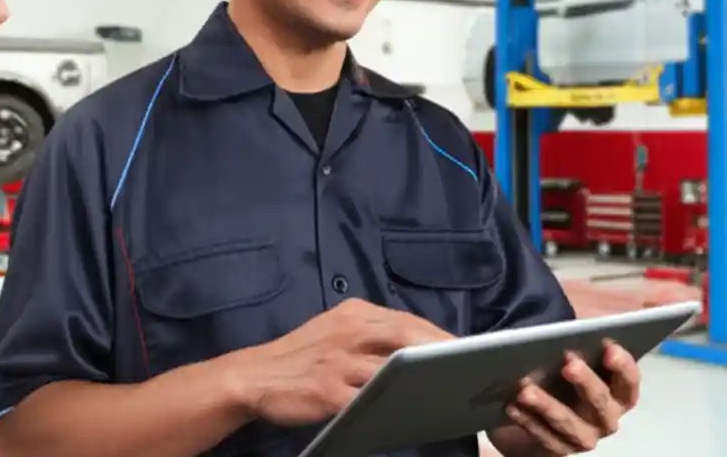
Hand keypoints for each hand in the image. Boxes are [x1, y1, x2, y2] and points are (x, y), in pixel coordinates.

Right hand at [230, 298, 451, 426]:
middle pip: (406, 335)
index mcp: (353, 313)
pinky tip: (413, 412)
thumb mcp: (335, 332)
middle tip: (474, 367)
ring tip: (452, 389)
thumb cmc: (302, 357)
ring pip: (392, 366)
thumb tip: (419, 349)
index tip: (470, 348)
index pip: (406, 320)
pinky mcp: (327, 390)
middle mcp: (348, 330)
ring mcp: (337, 360)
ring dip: (424, 377)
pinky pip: (367, 397)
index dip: (440, 335)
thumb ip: (371, 336)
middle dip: (442, 350)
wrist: (252, 376)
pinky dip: (393, 403)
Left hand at [496, 340, 639, 454]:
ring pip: (570, 423)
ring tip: (526, 390)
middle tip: (569, 365)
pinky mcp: (559, 448)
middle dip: (587, 382)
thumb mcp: (573, 346)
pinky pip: (545, 438)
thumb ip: (581, 333)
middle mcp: (606, 417)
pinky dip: (528, 421)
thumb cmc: (560, 368)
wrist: (538, 405)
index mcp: (617, 392)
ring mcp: (584, 437)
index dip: (623, 366)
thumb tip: (577, 325)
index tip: (609, 347)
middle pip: (602, 402)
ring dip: (547, 406)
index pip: (629, 381)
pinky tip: (512, 406)